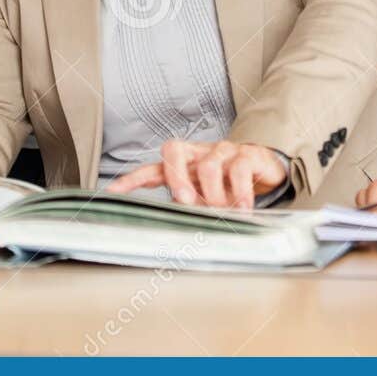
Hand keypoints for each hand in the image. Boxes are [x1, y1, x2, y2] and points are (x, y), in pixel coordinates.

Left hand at [107, 139, 286, 208]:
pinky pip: (239, 169)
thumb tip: (176, 226)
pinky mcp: (246, 154)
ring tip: (222, 210)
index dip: (131, 180)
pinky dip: (240, 193)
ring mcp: (222, 151)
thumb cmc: (227, 185)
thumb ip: (190, 207)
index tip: (112, 192)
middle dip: (175, 177)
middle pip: (173, 149)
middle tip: (186, 201)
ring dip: (213, 194)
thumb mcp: (206, 198)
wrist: (264, 169)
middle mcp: (198, 154)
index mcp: (183, 166)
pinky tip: (243, 207)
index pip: (152, 169)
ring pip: (208, 165)